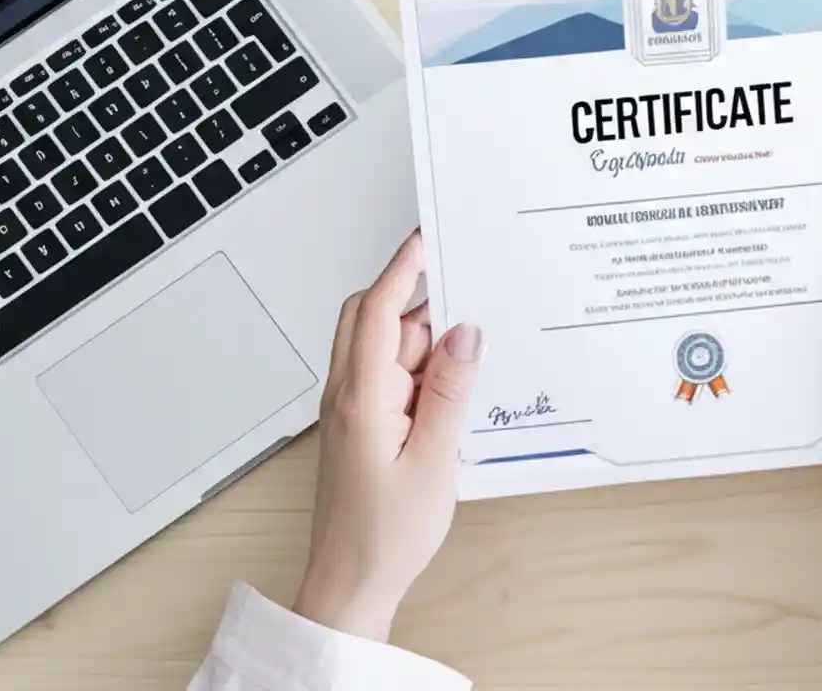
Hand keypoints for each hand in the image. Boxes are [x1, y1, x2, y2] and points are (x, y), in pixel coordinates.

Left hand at [294, 232, 484, 640]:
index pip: (379, 310)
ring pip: (387, 348)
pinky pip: (393, 377)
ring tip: (472, 361)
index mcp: (360, 396)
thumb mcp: (433, 461)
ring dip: (425, 343)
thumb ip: (450, 392)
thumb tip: (465, 332)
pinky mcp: (364, 425)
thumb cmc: (383, 536)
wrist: (350, 584)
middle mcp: (349, 394)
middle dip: (419, 302)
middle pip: (377, 319)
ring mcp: (354, 409)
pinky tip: (454, 392)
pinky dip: (422, 371)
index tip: (427, 237)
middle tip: (468, 297)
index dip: (403, 267)